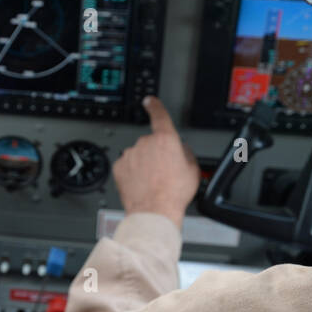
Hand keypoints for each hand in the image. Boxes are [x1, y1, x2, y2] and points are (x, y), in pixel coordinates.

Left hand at [112, 96, 200, 225]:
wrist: (155, 211)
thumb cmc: (174, 193)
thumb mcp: (193, 170)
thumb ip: (186, 153)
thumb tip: (180, 150)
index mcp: (165, 140)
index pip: (160, 116)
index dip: (155, 106)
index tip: (150, 101)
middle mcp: (145, 144)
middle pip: (151, 144)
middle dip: (156, 155)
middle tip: (164, 173)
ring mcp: (130, 155)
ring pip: (138, 156)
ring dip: (144, 165)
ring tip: (153, 183)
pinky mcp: (119, 167)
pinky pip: (126, 166)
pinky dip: (132, 174)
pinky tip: (141, 185)